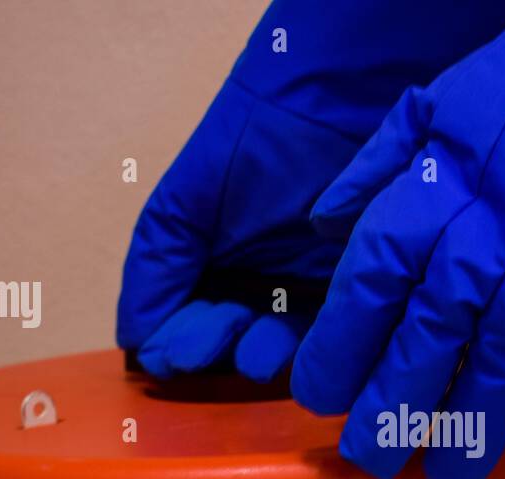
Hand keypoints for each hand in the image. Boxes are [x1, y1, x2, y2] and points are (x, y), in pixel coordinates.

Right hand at [117, 0, 504, 381]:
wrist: (346, 93)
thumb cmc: (260, 135)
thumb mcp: (190, 199)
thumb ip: (157, 263)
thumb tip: (133, 340)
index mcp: (221, 268)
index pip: (193, 329)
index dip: (183, 346)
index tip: (179, 351)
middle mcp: (270, 287)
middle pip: (240, 347)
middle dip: (227, 353)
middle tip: (225, 339)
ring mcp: (321, 292)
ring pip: (292, 353)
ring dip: (272, 360)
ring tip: (263, 346)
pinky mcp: (370, 292)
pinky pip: (347, 340)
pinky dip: (326, 354)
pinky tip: (311, 349)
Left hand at [292, 0, 504, 478]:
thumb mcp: (429, 108)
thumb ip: (372, 170)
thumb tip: (325, 223)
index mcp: (429, 204)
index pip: (365, 294)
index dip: (337, 353)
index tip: (320, 397)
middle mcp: (480, 252)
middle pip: (421, 351)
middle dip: (390, 415)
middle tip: (371, 459)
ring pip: (497, 376)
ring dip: (469, 434)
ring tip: (446, 477)